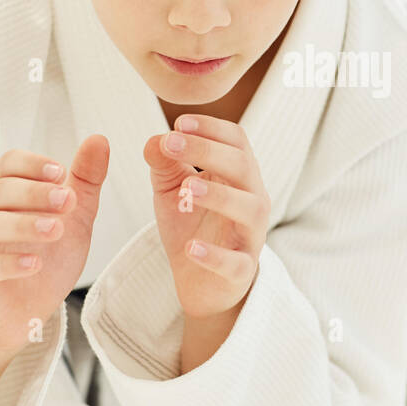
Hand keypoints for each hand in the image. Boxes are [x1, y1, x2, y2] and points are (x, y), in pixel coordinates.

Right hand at [0, 136, 110, 353]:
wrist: (28, 312)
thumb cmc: (47, 257)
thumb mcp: (75, 217)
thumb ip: (85, 181)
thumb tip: (99, 139)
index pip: (6, 164)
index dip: (32, 165)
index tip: (61, 173)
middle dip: (33, 193)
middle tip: (68, 202)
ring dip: (22, 225)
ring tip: (56, 229)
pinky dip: (7, 264)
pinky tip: (35, 264)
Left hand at [143, 115, 269, 319]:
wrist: (202, 282)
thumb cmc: (192, 225)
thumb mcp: (172, 190)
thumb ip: (164, 163)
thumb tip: (154, 140)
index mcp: (238, 175)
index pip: (237, 140)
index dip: (211, 127)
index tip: (179, 123)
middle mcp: (252, 199)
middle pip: (243, 166)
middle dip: (208, 151)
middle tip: (172, 143)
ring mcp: (250, 235)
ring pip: (250, 208)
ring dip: (220, 195)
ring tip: (188, 188)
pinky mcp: (241, 270)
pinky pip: (236, 262)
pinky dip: (215, 256)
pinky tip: (191, 248)